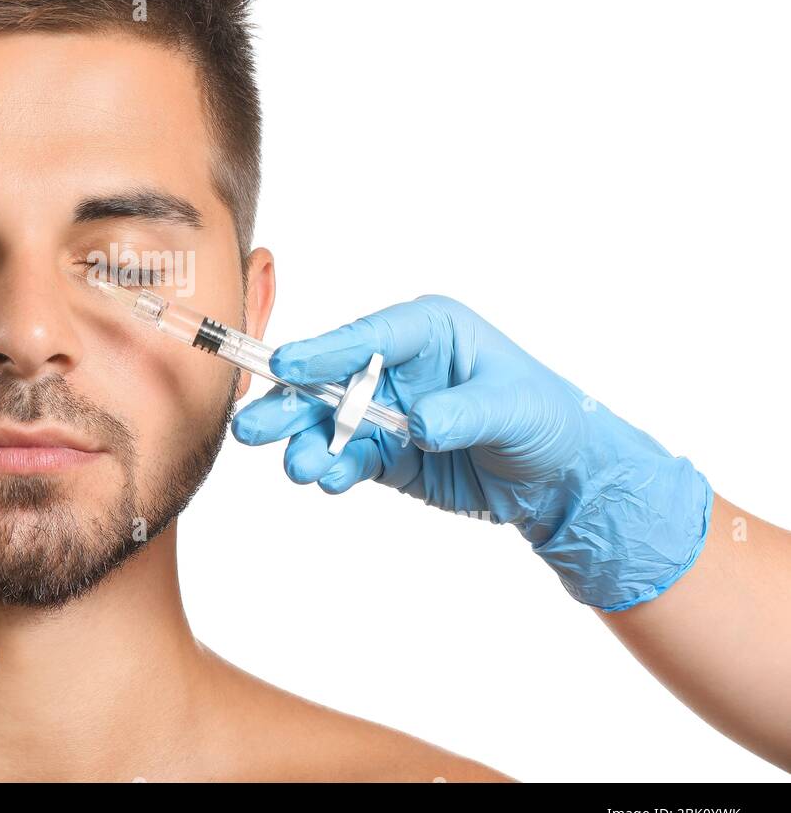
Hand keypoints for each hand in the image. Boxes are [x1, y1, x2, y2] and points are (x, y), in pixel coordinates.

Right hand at [230, 294, 713, 610]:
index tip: (285, 364)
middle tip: (252, 426)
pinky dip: (336, 470)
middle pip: (330, 380)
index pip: (366, 338)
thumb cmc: (547, 419)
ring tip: (298, 467)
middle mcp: (397, 367)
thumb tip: (419, 424)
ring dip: (307, 444)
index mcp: (427, 332)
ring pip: (329, 424)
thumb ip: (464, 413)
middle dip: (291, 403)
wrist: (561, 479)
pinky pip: (351, 460)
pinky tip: (328, 481)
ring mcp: (387, 412)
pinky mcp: (387, 454)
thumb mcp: (513, 408)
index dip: (323, 351)